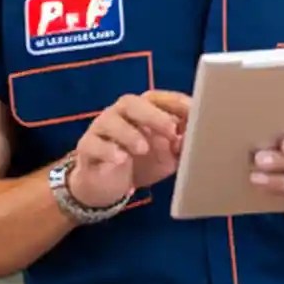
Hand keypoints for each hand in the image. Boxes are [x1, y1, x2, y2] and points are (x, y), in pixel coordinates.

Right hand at [67, 90, 190, 207]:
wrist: (108, 186)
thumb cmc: (143, 162)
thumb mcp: (170, 156)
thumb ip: (184, 145)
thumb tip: (196, 138)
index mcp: (144, 110)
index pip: (158, 98)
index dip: (176, 102)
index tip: (195, 112)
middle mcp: (120, 114)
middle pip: (132, 103)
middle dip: (153, 115)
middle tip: (171, 130)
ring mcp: (101, 129)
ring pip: (110, 121)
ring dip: (129, 133)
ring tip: (143, 149)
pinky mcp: (86, 148)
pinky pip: (92, 144)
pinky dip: (107, 150)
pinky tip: (120, 159)